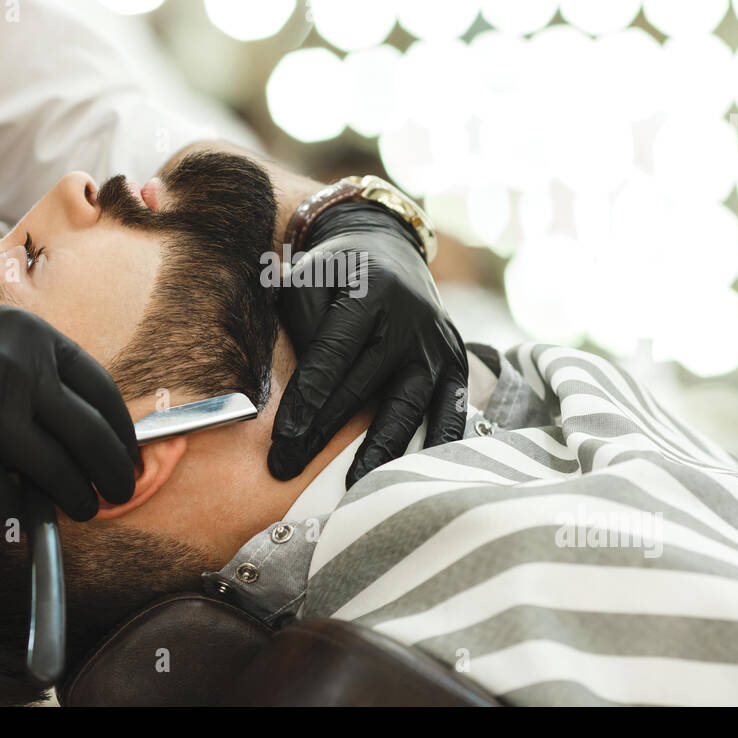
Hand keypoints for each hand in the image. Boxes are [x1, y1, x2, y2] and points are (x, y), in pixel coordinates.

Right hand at [0, 305, 137, 520]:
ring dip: (77, 499)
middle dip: (113, 471)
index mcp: (34, 338)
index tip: (129, 451)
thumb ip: (41, 369)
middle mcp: (17, 369)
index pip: (101, 390)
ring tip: (84, 509)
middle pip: (88, 435)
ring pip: (55, 470)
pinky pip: (3, 492)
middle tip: (122, 491)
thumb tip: (92, 424)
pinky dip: (18, 508)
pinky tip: (23, 511)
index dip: (121, 429)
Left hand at [268, 203, 467, 486]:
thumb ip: (303, 326)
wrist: (389, 250)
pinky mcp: (456, 363)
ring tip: (354, 487)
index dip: (305, 402)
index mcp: (369, 296)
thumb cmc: (335, 273)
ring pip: (407, 408)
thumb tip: (303, 392)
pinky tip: (420, 477)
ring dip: (379, 451)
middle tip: (287, 469)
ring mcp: (437, 345)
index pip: (332, 358)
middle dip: (322, 434)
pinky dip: (438, 444)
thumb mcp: (306, 278)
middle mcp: (409, 323)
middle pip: (362, 390)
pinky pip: (452, 411)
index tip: (281, 441)